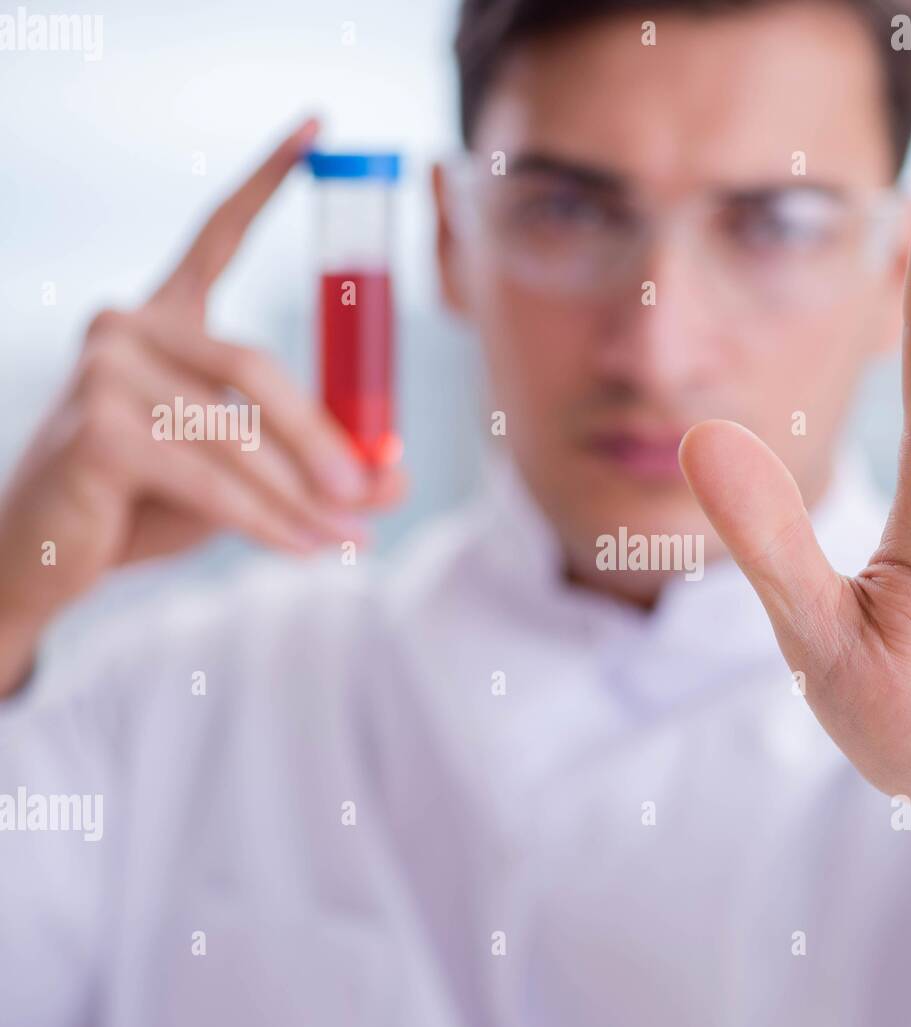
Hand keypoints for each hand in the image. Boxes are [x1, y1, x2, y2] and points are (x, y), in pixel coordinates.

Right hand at [0, 118, 405, 695]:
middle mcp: (130, 325)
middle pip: (255, 366)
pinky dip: (269, 523)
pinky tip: (309, 548)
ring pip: (237, 434)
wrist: (49, 555)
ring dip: (302, 496)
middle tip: (375, 490)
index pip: (218, 232)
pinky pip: (211, 481)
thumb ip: (314, 466)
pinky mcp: (96, 429)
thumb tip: (399, 476)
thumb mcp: (241, 476)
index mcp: (165, 316)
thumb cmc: (145, 501)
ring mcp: (105, 370)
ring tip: (350, 536)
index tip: (320, 124)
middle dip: (323, 438)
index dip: (268, 176)